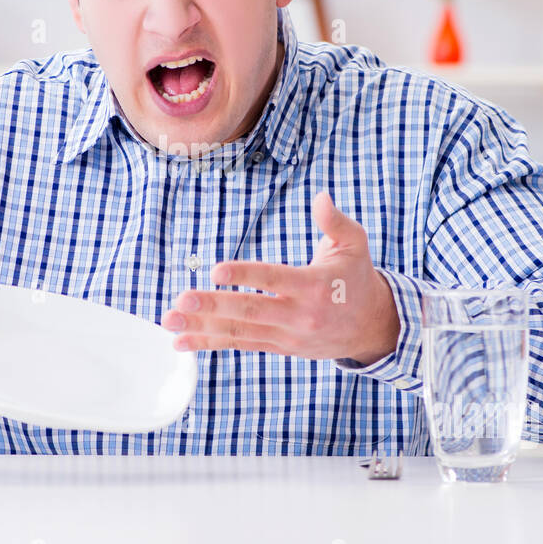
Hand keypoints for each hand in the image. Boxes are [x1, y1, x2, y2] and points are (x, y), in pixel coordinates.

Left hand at [160, 191, 399, 363]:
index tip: (217, 271)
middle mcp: (298, 315)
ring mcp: (286, 335)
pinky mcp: (278, 347)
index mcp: (314, 287)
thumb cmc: (356, 278)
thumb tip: (320, 197)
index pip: (274, 280)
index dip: (245, 275)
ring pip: (239, 332)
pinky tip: (180, 341)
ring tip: (170, 320)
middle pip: (250, 311)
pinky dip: (209, 342)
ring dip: (201, 327)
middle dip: (213, 306)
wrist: (372, 327)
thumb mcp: (355, 245)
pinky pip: (240, 345)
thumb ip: (335, 222)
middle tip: (181, 299)